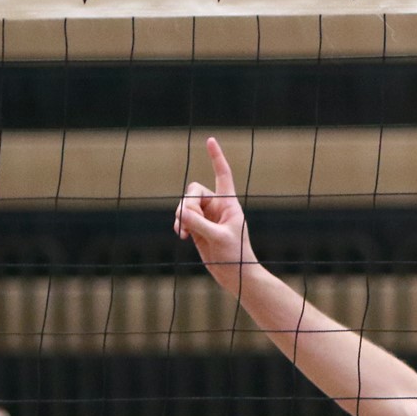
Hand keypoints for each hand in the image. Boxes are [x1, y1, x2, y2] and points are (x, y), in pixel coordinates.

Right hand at [174, 137, 257, 292]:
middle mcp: (217, 206)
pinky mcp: (198, 227)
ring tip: (186, 234)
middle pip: (194, 191)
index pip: (223, 175)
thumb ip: (199, 224)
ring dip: (182, 216)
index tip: (210, 140)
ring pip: (185, 204)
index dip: (216, 157)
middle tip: (190, 223)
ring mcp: (206, 216)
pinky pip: (183, 218)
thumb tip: (181, 214)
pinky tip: (182, 236)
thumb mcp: (218, 238)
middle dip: (188, 205)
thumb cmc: (236, 256)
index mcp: (229, 203)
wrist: (235, 275)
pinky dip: (180, 224)